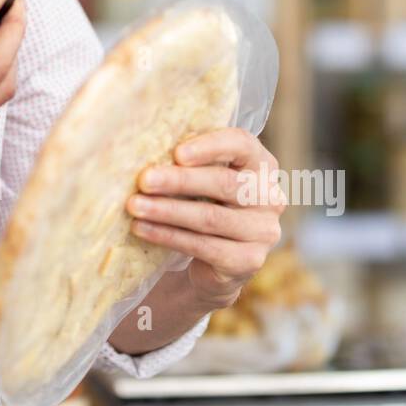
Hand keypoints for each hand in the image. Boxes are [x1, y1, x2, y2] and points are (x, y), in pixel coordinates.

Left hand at [125, 127, 285, 308]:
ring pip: (210, 218)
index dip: (210, 147)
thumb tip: (145, 148)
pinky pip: (204, 247)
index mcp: (261, 164)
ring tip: (135, 206)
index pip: (242, 145)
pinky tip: (142, 229)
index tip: (177, 153)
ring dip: (167, 211)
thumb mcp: (204, 177)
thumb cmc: (206, 202)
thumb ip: (189, 160)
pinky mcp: (249, 260)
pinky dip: (168, 237)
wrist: (218, 260)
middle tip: (143, 180)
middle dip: (179, 181)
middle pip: (224, 184)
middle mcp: (270, 197)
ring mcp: (264, 232)